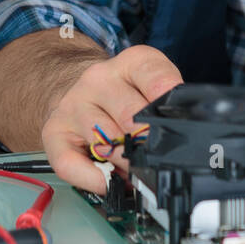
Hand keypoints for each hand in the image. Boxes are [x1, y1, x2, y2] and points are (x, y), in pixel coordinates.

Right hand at [41, 44, 181, 193]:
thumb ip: (171, 105)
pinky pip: (71, 164)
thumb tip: (190, 136)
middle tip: (160, 162)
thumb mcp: (152, 86)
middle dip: (149, 147)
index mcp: (131, 63)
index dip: (172, 111)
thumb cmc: (124, 94)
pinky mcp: (53, 130)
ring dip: (124, 164)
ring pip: (104, 142)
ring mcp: (73, 104)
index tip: (183, 132)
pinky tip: (107, 180)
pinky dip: (94, 180)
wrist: (77, 87)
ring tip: (136, 170)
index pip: (158, 81)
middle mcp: (98, 79)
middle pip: (132, 118)